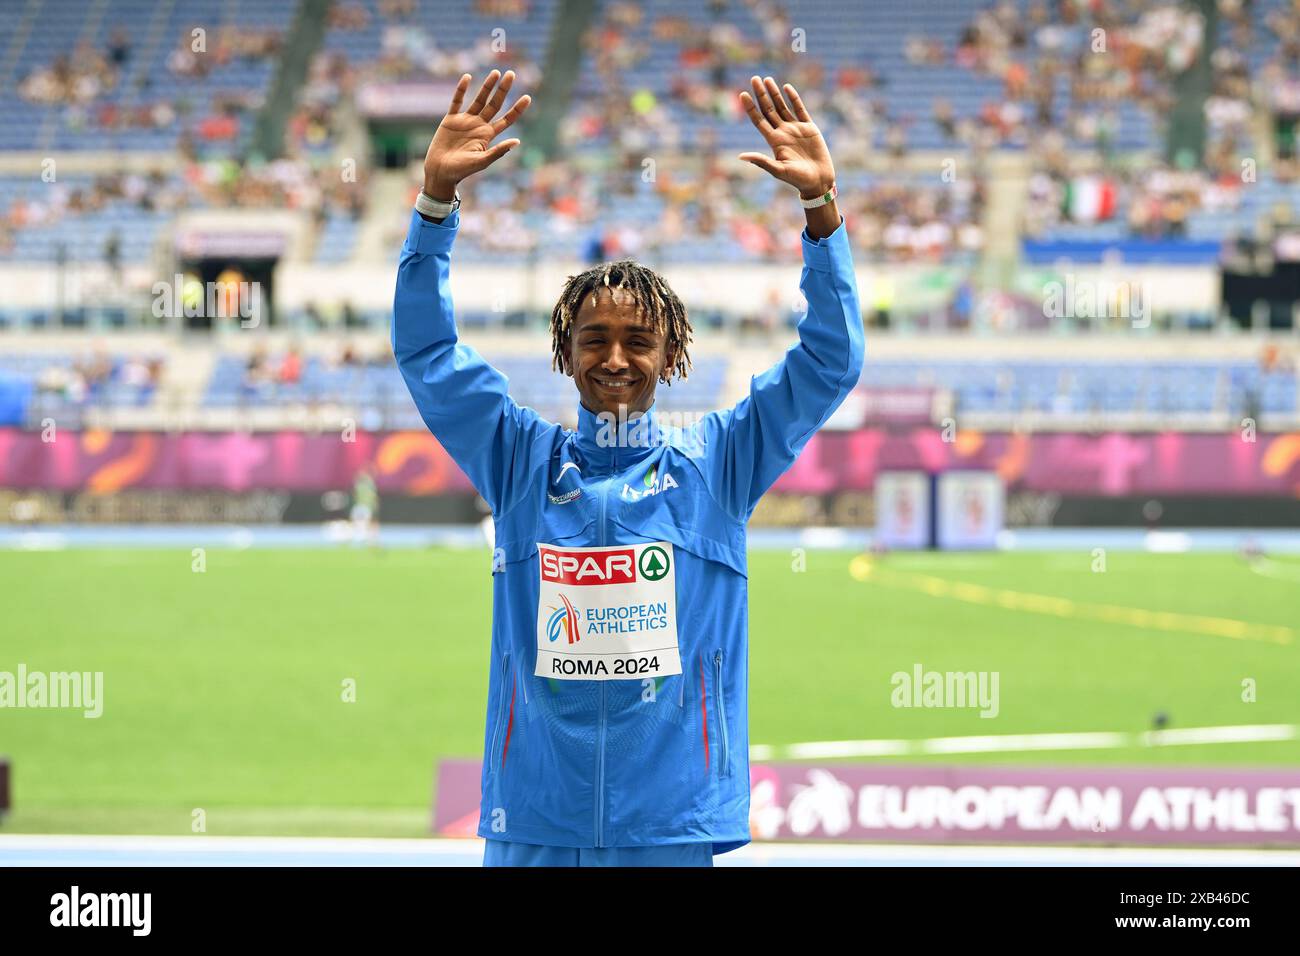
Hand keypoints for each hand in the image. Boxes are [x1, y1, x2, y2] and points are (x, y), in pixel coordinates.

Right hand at [422, 70, 531, 199]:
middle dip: (503, 90)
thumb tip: (517, 141)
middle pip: (494, 104)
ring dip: (487, 86)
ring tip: (496, 73)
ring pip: (479, 99)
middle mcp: (479, 125)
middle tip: (512, 74)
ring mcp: (465, 121)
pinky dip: (461, 89)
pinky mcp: (451, 119)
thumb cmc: (461, 170)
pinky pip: (457, 101)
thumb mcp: (482, 161)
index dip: (517, 109)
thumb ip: (498, 151)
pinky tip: (467, 77)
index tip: (528, 97)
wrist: (440, 172)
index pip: (507, 119)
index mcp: (488, 135)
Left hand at [738, 76, 835, 199]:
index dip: (750, 108)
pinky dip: (794, 98)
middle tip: (754, 79)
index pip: (759, 120)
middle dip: (761, 94)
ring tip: (767, 79)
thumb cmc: (797, 179)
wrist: (818, 181)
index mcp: (774, 141)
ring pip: (782, 106)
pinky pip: (800, 109)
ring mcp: (795, 129)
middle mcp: (782, 132)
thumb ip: (761, 161)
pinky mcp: (809, 127)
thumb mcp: (778, 170)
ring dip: (774, 93)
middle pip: (768, 109)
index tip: (742, 94)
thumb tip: (741, 157)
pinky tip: (787, 87)